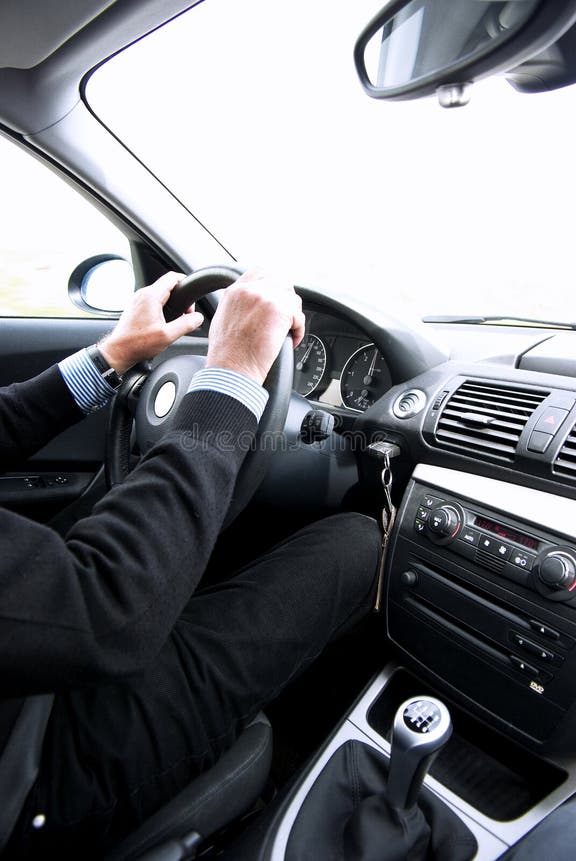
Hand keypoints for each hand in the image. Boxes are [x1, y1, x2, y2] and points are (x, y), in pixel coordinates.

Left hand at [99, 272, 204, 373]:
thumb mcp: (168, 336)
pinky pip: (152, 301)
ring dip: (171, 303)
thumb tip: (198, 318)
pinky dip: (161, 308)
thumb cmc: (138, 344)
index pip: (172, 277)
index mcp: (150, 296)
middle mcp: (142, 294)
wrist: (119, 352)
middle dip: (180, 297)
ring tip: (175, 319)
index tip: (191, 296)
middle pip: (167, 285)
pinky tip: (164, 322)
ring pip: (159, 294)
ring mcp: (137, 300)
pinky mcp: (135, 308)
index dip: (185, 283)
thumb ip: (186, 325)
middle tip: (186, 314)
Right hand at [206, 269, 304, 384]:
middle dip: (286, 300)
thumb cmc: (226, 353)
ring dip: (293, 316)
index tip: (277, 297)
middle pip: (281, 282)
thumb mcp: (223, 318)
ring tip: (286, 331)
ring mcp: (265, 298)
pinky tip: (290, 340)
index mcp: (235, 291)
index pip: (261, 272)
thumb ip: (238, 304)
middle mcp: (250, 290)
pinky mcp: (280, 311)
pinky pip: (299, 317)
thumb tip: (253, 305)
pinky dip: (298, 331)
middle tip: (285, 318)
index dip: (273, 283)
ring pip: (292, 299)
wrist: (231, 368)